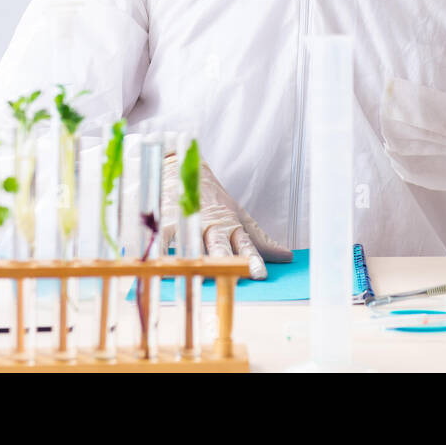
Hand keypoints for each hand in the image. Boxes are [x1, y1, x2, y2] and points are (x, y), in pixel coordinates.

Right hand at [159, 153, 292, 279]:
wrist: (183, 168)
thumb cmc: (213, 198)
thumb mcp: (239, 215)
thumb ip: (260, 239)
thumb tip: (286, 256)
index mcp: (230, 223)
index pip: (245, 242)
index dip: (253, 258)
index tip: (261, 275)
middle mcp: (212, 223)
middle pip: (220, 244)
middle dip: (228, 259)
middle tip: (236, 275)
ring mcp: (190, 220)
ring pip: (194, 241)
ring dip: (198, 258)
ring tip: (200, 276)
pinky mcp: (168, 219)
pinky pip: (164, 237)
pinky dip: (161, 250)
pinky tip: (159, 264)